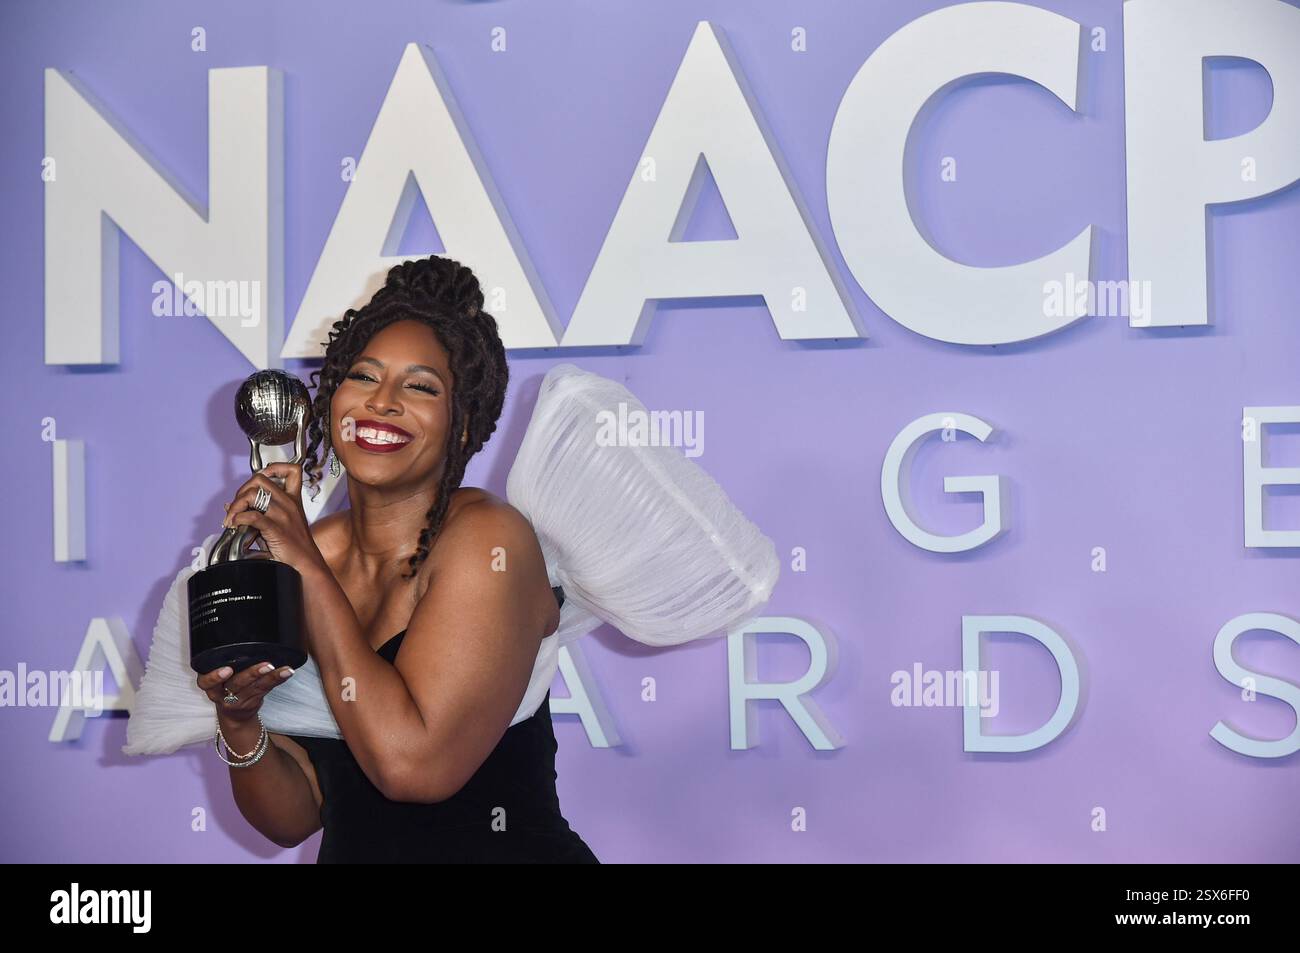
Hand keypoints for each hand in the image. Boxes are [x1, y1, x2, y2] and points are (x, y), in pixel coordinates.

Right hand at [197, 661, 295, 754]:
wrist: (234, 715)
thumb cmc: (225, 688)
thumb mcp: (217, 680)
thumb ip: (224, 664)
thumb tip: (244, 641)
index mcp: (210, 686)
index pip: (206, 683)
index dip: (214, 678)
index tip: (226, 670)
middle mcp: (224, 695)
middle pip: (236, 684)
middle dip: (251, 674)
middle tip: (266, 665)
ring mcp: (240, 701)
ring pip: (256, 688)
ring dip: (271, 677)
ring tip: (284, 669)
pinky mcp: (254, 702)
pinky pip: (267, 689)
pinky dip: (278, 679)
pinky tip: (287, 672)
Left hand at [222, 462, 326, 576]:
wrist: (306, 565)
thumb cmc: (294, 547)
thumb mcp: (281, 523)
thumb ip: (259, 511)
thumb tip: (230, 505)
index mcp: (293, 499)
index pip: (292, 470)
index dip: (273, 467)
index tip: (260, 478)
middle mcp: (288, 503)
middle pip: (260, 479)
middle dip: (242, 490)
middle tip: (237, 506)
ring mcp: (282, 514)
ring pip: (252, 495)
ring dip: (236, 506)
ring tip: (232, 519)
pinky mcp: (275, 528)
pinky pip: (251, 516)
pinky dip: (238, 519)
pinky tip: (236, 525)